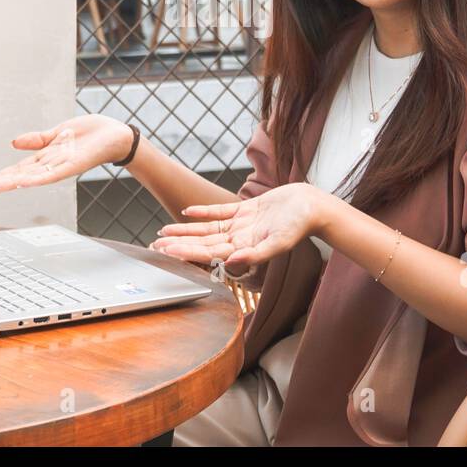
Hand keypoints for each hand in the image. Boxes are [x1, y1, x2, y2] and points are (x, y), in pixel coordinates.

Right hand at [0, 114, 133, 196]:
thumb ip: (36, 139)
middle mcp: (49, 166)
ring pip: (30, 178)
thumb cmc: (89, 134)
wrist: (115, 134)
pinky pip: (51, 174)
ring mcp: (60, 167)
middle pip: (17, 177)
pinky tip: (21, 182)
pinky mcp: (72, 165)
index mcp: (44, 158)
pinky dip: (36, 179)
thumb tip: (13, 143)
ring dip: (9, 184)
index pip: (15, 170)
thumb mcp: (57, 133)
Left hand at [148, 182, 331, 277]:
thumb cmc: (299, 225)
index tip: (168, 252)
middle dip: (178, 243)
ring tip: (164, 231)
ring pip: (206, 229)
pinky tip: (187, 211)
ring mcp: (241, 224)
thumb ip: (256, 254)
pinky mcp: (246, 210)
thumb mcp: (279, 241)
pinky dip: (203, 212)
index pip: (209, 252)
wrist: (311, 205)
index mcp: (244, 248)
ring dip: (185, 230)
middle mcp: (239, 238)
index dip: (187, 252)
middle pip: (202, 242)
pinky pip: (219, 212)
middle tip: (155, 245)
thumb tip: (232, 262)